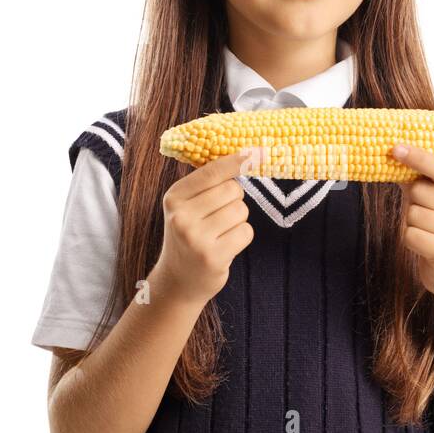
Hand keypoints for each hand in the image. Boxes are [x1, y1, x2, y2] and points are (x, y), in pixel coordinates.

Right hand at [153, 147, 262, 305]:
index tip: (259, 152)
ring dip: (238, 220)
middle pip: (232, 190)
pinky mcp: (213, 257)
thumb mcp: (186, 207)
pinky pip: (245, 232)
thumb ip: (208, 183)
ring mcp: (196, 238)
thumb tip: (247, 155)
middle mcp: (182, 216)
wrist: (178, 280)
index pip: (212, 171)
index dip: (238, 161)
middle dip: (235, 199)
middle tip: (220, 216)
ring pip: (241, 210)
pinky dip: (241, 237)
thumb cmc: (189, 236)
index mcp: (174, 198)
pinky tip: (225, 246)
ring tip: (220, 233)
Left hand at [391, 142, 433, 294]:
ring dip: (412, 224)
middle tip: (427, 217)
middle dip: (413, 203)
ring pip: (413, 214)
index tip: (396, 148)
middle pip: (420, 191)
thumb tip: (396, 157)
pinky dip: (410, 240)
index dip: (418, 157)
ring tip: (428, 233)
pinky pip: (411, 235)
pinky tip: (425, 246)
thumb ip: (422, 182)